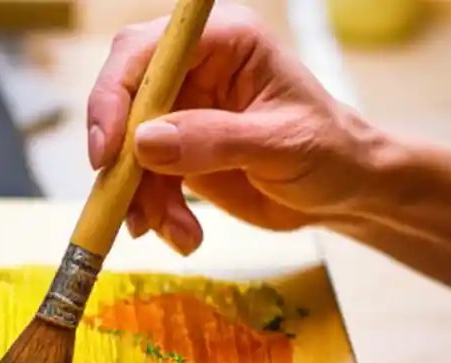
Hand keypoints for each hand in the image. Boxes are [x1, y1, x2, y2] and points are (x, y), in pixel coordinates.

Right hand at [89, 6, 382, 253]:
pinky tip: (185, 234)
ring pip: (127, 149)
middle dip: (121, 156)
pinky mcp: (175, 150)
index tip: (108, 152)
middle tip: (124, 201)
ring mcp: (181, 110)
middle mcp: (194, 68)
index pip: (146, 52)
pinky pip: (141, 179)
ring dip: (141, 197)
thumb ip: (215, 140)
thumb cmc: (330, 150)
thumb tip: (145, 141)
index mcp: (224, 41)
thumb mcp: (281, 145)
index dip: (115, 96)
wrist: (343, 190)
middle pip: (123, 98)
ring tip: (177, 231)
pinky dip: (153, 211)